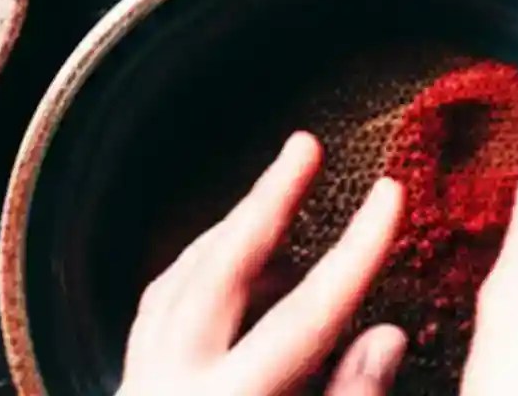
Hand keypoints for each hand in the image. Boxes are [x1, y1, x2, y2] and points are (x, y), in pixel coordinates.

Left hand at [118, 133, 406, 395]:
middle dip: (269, 199)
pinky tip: (227, 265)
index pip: (305, 315)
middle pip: (223, 267)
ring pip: (181, 281)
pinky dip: (197, 273)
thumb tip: (385, 336)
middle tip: (304, 145)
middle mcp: (171, 388)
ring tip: (277, 200)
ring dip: (232, 234)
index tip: (390, 195)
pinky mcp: (128, 389)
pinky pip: (158, 309)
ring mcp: (140, 386)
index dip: (355, 251)